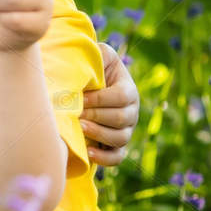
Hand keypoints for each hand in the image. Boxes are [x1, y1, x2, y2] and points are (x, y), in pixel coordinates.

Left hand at [81, 42, 139, 166]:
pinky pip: (116, 158)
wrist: (86, 89)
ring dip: (99, 134)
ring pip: (120, 138)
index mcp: (128, 90)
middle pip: (121, 119)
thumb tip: (94, 58)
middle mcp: (131, 112)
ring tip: (81, 128)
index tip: (82, 97)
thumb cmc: (91, 70)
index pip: (121, 97)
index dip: (101, 99)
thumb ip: (99, 53)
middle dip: (98, 116)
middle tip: (78, 113)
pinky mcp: (115, 146)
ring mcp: (125, 131)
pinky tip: (88, 151)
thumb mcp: (98, 56)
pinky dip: (104, 158)